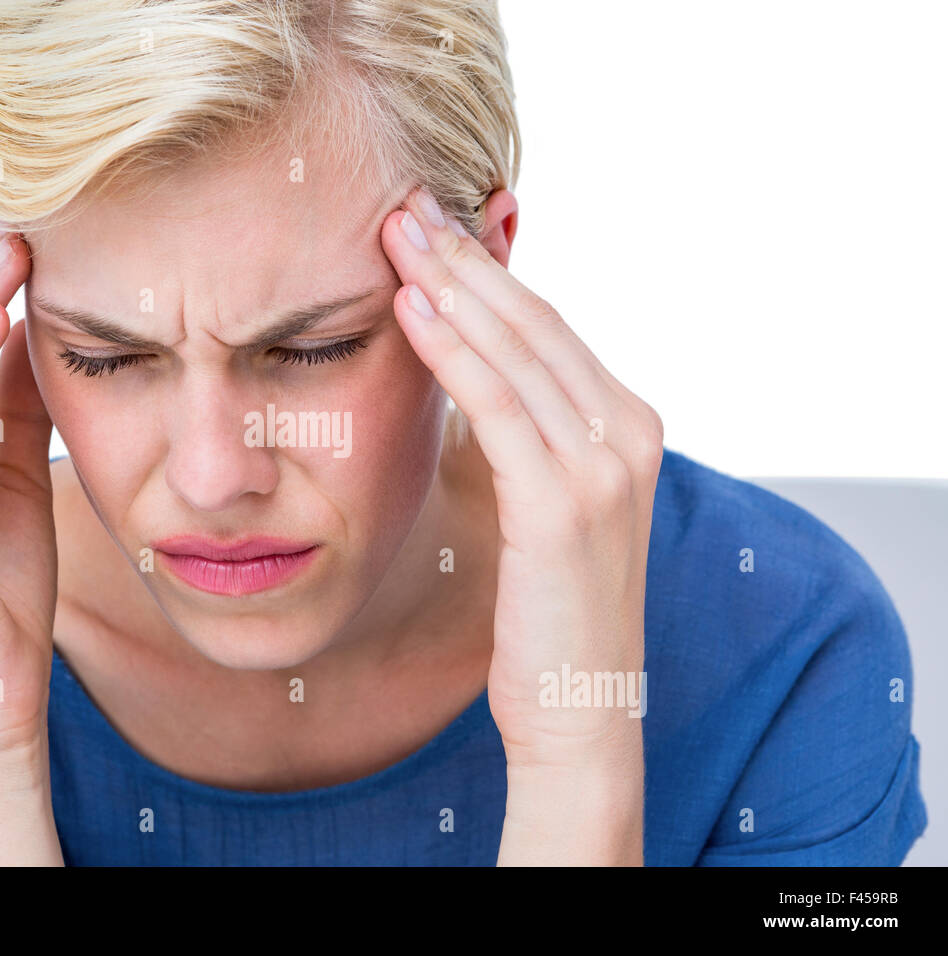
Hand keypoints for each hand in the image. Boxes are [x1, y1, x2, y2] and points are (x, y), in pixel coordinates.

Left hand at [381, 188, 660, 861]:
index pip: (547, 327)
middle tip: (402, 205)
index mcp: (625, 425)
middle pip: (534, 321)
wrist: (578, 709)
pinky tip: (410, 308)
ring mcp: (605, 466)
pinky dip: (454, 350)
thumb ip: (517, 434)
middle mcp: (628, 432)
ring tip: (394, 234)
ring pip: (519, 349)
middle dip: (465, 258)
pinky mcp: (565, 503)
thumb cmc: (545, 609)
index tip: (428, 228)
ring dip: (452, 285)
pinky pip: (499, 406)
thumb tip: (463, 377)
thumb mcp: (538, 502)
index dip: (486, 271)